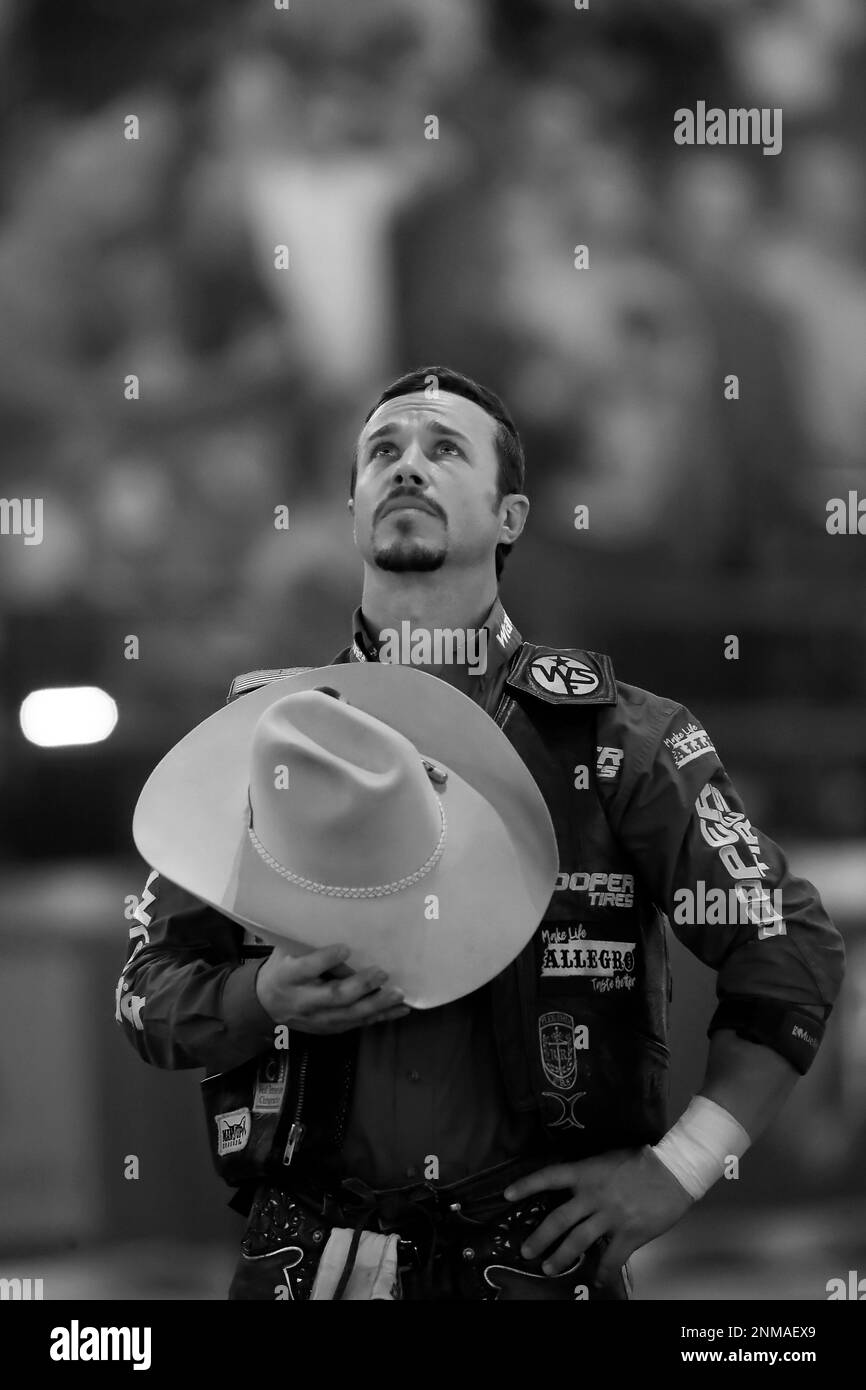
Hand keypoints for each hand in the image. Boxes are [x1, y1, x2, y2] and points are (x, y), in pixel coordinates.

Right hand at [255, 942, 409, 1033]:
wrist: (266, 1004)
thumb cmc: (283, 967)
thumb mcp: (285, 950)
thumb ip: (306, 940)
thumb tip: (336, 914)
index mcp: (288, 976)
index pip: (306, 969)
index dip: (325, 959)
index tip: (345, 948)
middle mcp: (303, 1000)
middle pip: (333, 997)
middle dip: (360, 987)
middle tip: (381, 973)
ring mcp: (318, 1018)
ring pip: (349, 1015)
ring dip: (376, 1005)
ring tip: (398, 994)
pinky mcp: (331, 1028)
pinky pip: (359, 1023)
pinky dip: (382, 1017)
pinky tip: (401, 1009)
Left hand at [503, 1146, 693, 1282]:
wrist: (673, 1171)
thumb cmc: (641, 1161)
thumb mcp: (607, 1160)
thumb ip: (589, 1176)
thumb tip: (573, 1190)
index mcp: (587, 1173)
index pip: (549, 1177)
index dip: (526, 1185)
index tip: (507, 1194)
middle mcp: (593, 1196)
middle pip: (558, 1219)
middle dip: (539, 1237)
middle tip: (526, 1251)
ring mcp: (610, 1216)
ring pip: (578, 1241)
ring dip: (561, 1257)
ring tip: (549, 1268)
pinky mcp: (628, 1234)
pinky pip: (610, 1258)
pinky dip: (602, 1271)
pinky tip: (596, 1280)